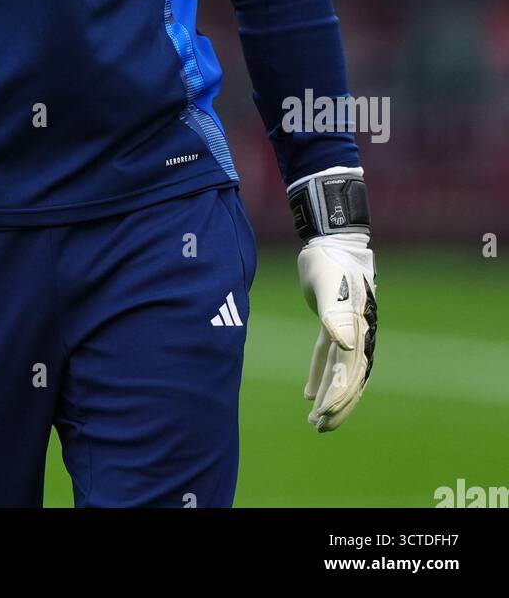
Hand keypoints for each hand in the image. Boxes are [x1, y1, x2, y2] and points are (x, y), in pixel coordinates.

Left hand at [297, 230, 376, 431]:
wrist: (331, 238)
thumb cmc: (329, 260)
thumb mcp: (329, 285)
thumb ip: (337, 314)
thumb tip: (345, 343)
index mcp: (359, 329)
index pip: (351, 371)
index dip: (340, 395)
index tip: (324, 416)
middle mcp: (358, 333)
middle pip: (350, 378)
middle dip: (337, 405)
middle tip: (319, 428)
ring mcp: (348, 328)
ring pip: (340, 371)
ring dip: (329, 395)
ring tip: (314, 419)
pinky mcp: (334, 321)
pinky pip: (328, 355)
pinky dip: (320, 374)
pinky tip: (308, 393)